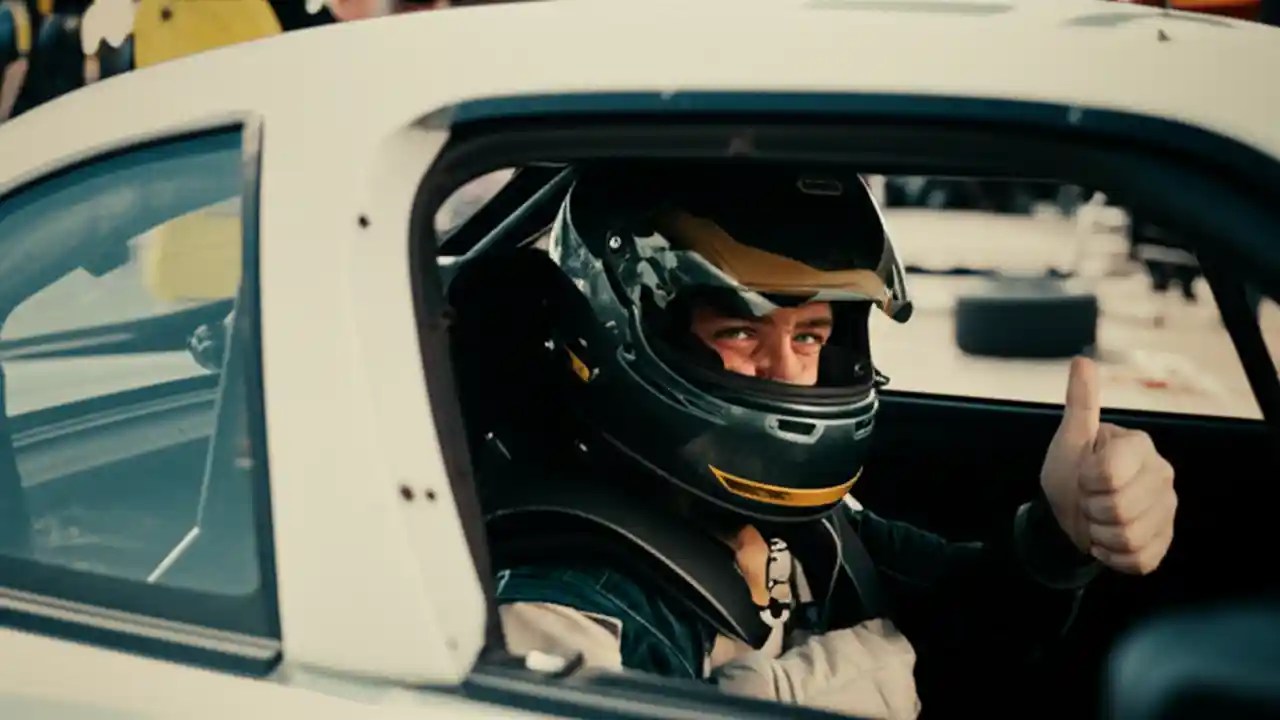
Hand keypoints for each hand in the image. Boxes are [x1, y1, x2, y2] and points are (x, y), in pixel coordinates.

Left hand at [1039, 357, 1177, 573]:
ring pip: (1130, 537)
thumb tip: (1082, 361)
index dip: (1087, 482)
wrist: (1068, 515)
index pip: (1108, 475)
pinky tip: (1107, 541)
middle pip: (1120, 510)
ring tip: (1097, 520)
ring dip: (1101, 535)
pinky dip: (1113, 557)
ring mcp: (1168, 509)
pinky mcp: (1166, 541)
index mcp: (1140, 445)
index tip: (1083, 476)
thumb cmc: (1069, 474)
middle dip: (1092, 510)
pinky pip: (1139, 561)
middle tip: (1089, 501)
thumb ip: (1080, 404)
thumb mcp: (1069, 440)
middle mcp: (1163, 474)